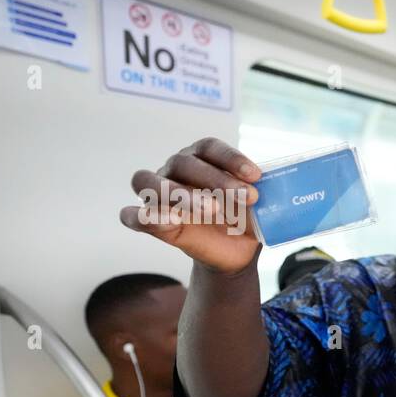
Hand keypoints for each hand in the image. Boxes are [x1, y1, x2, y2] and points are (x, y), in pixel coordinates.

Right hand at [118, 137, 262, 274]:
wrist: (237, 249)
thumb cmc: (245, 217)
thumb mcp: (258, 204)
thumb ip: (257, 192)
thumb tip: (263, 189)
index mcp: (202, 158)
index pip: (208, 147)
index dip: (230, 158)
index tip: (256, 175)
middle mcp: (176, 169)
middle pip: (185, 163)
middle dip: (217, 180)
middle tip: (246, 197)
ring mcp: (157, 193)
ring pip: (152, 182)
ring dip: (181, 194)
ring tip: (213, 210)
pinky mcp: (150, 220)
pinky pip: (132, 215)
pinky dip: (141, 217)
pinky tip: (166, 221)